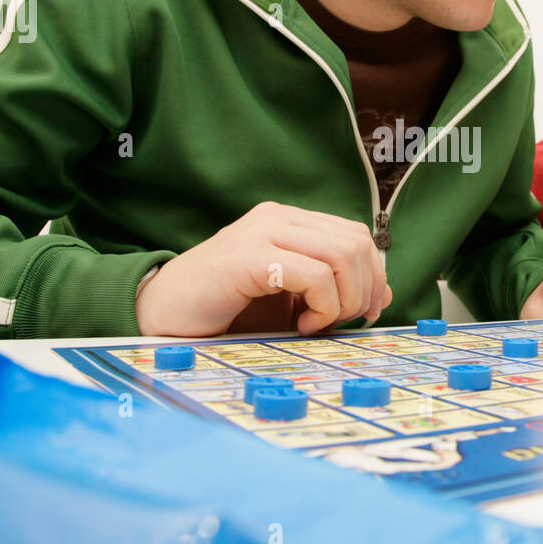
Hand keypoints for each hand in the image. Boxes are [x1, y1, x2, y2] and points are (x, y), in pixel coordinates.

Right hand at [135, 201, 391, 336]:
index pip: (356, 235)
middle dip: (364, 289)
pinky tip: (301, 326)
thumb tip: (383, 295)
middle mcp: (277, 217)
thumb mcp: (288, 301)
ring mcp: (262, 232)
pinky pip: (314, 275)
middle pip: (357, 241)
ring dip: (345, 299)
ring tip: (319, 325)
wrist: (159, 317)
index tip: (362, 312)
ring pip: (343, 254)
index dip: (373, 276)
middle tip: (341, 323)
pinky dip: (321, 307)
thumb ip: (330, 292)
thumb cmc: (222, 312)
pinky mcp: (249, 257)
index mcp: (288, 221)